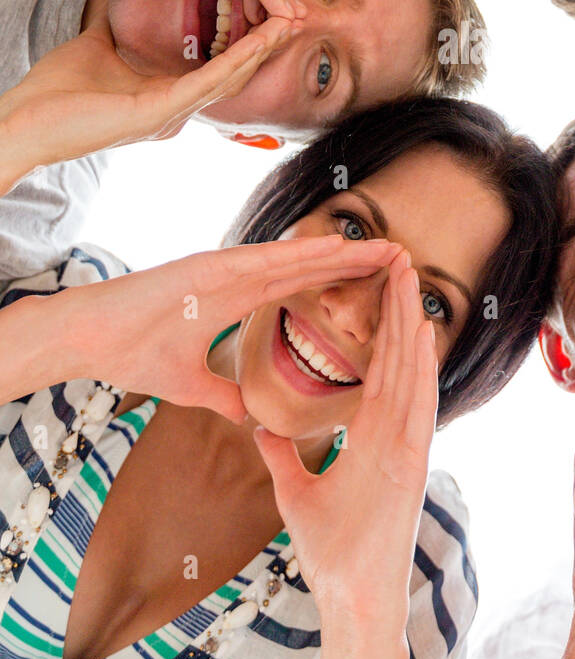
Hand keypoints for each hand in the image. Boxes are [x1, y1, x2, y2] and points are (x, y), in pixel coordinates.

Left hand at [0, 13, 292, 191]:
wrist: (24, 123)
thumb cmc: (52, 95)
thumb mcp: (95, 49)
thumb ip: (114, 30)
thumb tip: (116, 4)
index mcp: (162, 99)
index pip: (214, 68)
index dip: (244, 42)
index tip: (264, 13)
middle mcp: (173, 111)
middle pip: (232, 74)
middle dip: (264, 45)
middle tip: (293, 17)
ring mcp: (168, 116)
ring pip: (228, 79)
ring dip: (260, 51)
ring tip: (286, 25)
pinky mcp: (156, 115)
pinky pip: (204, 85)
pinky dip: (232, 62)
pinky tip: (253, 43)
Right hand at [9, 235, 400, 423]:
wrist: (89, 339)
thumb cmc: (133, 352)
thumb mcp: (189, 384)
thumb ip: (220, 394)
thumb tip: (244, 413)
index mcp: (237, 299)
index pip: (302, 289)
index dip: (339, 283)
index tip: (378, 284)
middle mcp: (238, 278)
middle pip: (309, 267)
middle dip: (354, 262)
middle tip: (401, 254)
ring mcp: (223, 269)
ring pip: (293, 257)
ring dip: (337, 251)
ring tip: (380, 245)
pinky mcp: (205, 268)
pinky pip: (258, 260)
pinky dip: (294, 254)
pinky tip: (327, 249)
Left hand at [255, 257, 437, 658]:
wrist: (349, 594)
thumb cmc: (333, 548)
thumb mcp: (296, 490)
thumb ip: (283, 457)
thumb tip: (262, 428)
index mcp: (373, 434)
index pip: (379, 366)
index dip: (381, 325)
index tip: (379, 284)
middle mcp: (396, 432)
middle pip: (400, 358)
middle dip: (400, 308)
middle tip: (401, 259)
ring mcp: (407, 445)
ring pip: (412, 372)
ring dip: (413, 324)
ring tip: (412, 279)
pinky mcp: (411, 463)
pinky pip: (419, 406)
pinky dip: (421, 369)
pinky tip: (421, 335)